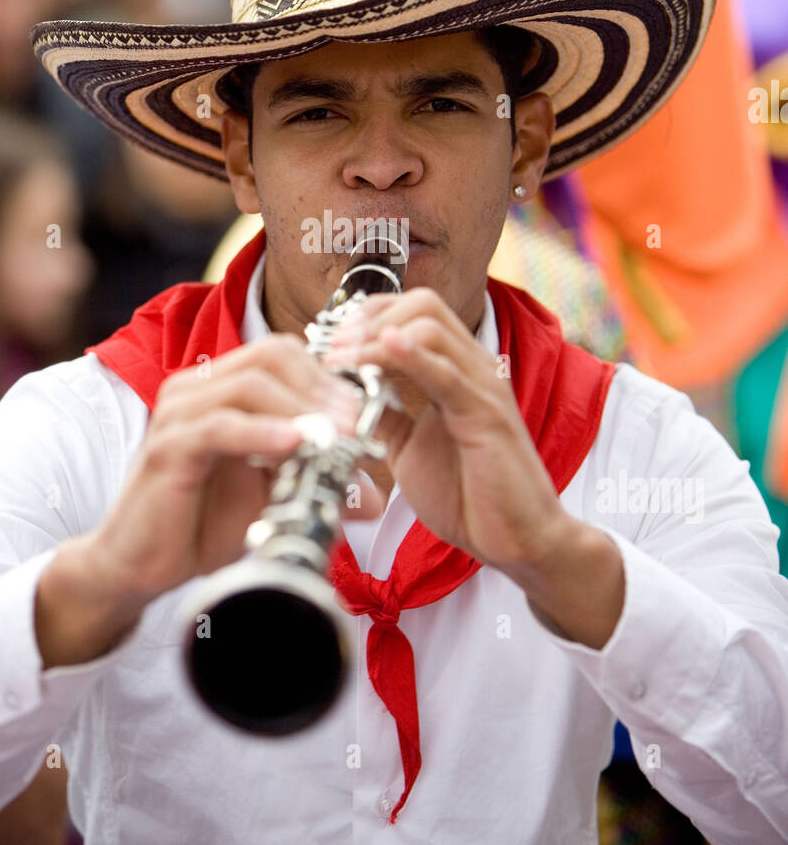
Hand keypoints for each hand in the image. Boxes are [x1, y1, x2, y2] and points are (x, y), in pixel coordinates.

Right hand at [36, 334, 383, 667]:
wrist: (141, 567)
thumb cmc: (203, 525)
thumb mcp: (273, 502)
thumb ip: (318, 488)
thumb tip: (375, 500)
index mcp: (222, 388)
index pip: (283, 353)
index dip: (328, 376)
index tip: (366, 410)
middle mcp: (198, 388)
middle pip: (271, 356)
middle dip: (321, 386)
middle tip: (357, 423)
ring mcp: (179, 413)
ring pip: (249, 384)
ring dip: (300, 408)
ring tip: (336, 436)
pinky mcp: (169, 447)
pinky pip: (220, 426)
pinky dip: (262, 432)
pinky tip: (296, 445)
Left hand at [325, 287, 568, 571]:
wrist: (516, 540)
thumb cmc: (469, 495)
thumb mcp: (408, 448)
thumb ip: (383, 416)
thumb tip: (345, 394)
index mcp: (455, 370)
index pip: (412, 311)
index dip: (366, 316)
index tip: (328, 340)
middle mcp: (472, 367)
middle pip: (421, 304)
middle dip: (368, 317)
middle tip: (329, 347)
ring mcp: (482, 386)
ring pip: (430, 326)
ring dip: (374, 337)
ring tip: (339, 359)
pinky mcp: (487, 414)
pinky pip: (447, 373)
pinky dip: (413, 355)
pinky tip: (383, 349)